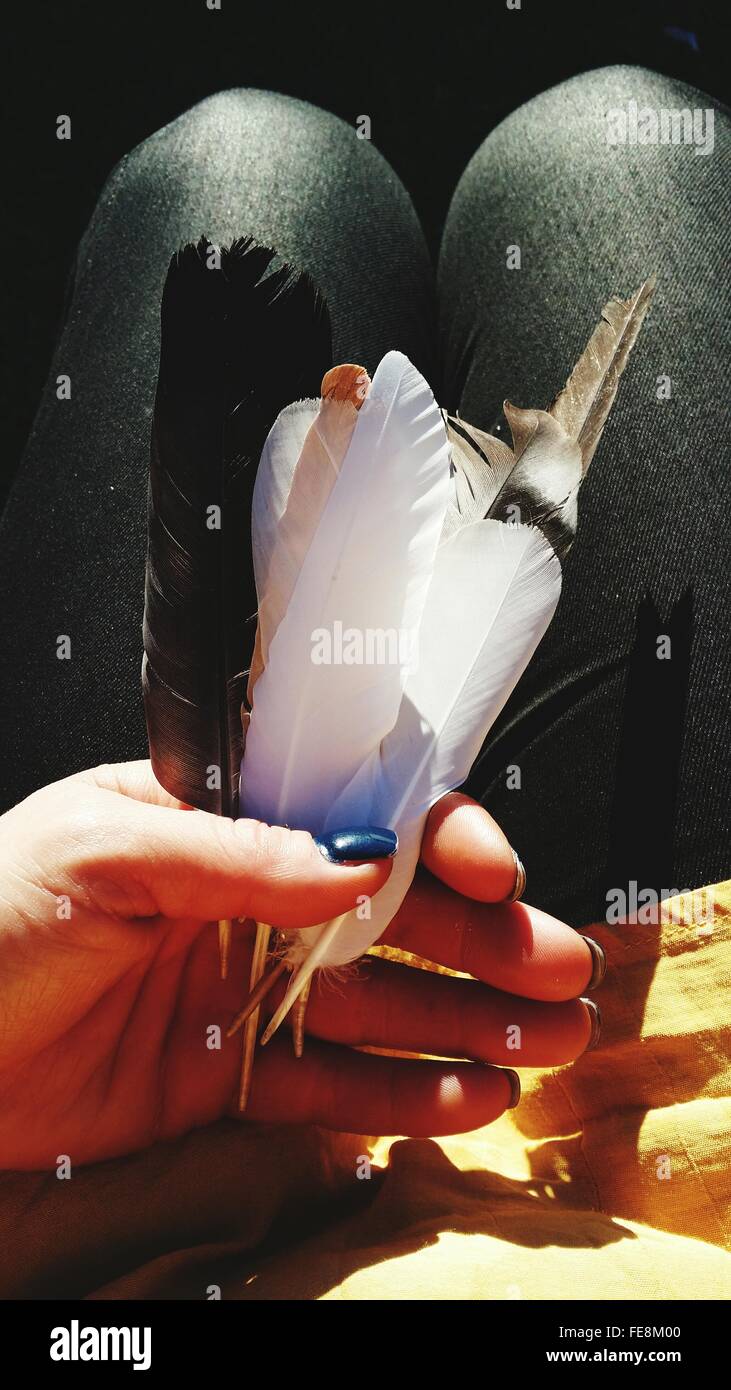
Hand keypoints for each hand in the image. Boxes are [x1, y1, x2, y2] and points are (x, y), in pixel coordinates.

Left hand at [0, 762, 600, 1168]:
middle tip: (559, 970)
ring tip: (542, 1041)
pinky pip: (330, 1084)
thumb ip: (233, 853)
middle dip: (482, 939)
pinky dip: (400, 1092)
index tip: (490, 869)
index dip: (432, 838)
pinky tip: (464, 1093)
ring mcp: (245, 991)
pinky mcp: (228, 1075)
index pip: (353, 814)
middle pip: (390, 916)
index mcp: (222, 819)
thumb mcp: (101, 850)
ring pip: (378, 1003)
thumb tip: (357, 856)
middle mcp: (247, 900)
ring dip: (465, 1020)